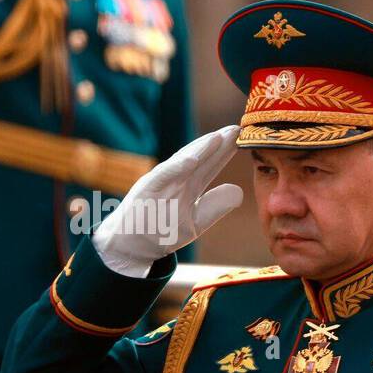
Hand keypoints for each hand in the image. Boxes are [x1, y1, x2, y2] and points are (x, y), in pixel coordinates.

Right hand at [93, 126, 244, 277]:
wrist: (128, 245)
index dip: (225, 152)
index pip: (209, 166)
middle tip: (237, 127)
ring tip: (218, 137)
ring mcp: (160, 183)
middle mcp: (174, 180)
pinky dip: (177, 167)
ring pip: (183, 162)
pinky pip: (164, 176)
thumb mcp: (195, 223)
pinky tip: (193, 158)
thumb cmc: (160, 232)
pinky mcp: (146, 190)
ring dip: (200, 149)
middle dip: (218, 143)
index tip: (244, 137)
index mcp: (186, 186)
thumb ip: (214, 206)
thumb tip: (238, 190)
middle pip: (199, 159)